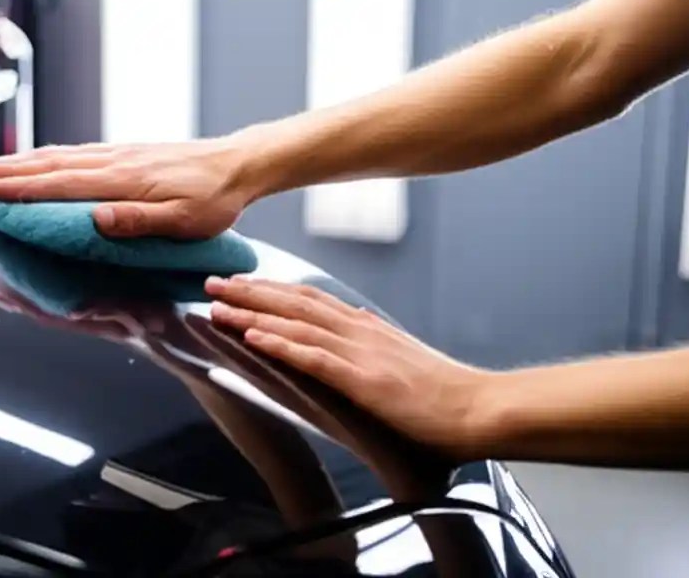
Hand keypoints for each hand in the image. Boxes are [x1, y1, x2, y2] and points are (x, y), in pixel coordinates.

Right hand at [0, 136, 259, 238]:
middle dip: (10, 171)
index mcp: (124, 181)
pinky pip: (79, 153)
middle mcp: (116, 162)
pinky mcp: (127, 153)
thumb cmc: (214, 201)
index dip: (22, 189)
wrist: (238, 164)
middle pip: (52, 164)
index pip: (63, 184)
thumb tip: (95, 220)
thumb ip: (140, 222)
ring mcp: (120, 154)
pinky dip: (50, 155)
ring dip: (24, 161)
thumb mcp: (185, 221)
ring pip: (62, 155)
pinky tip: (39, 160)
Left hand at [205, 276, 493, 463]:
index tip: (240, 281)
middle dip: (249, 291)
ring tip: (217, 305)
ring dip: (252, 313)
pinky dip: (280, 344)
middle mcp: (358, 331)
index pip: (309, 298)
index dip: (270, 288)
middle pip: (294, 303)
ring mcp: (360, 354)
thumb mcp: (400, 355)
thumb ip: (372, 340)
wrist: (477, 408)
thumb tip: (349, 322)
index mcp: (365, 326)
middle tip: (212, 282)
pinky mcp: (363, 381)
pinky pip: (313, 358)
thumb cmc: (443, 392)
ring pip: (295, 325)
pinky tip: (253, 337)